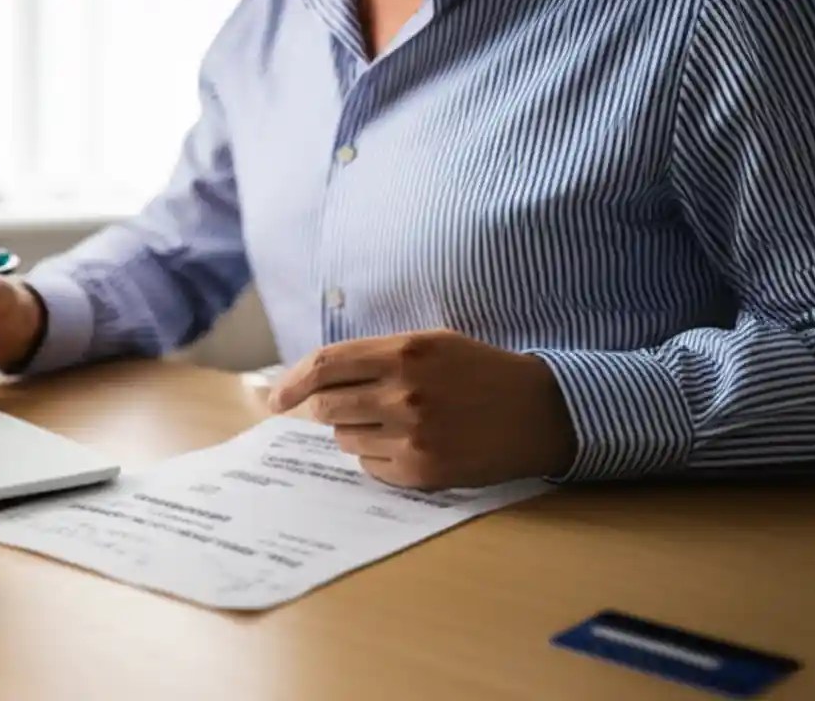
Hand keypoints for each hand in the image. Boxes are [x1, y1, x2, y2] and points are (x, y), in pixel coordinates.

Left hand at [268, 331, 576, 488]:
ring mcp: (411, 436)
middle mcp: (403, 393)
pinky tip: (411, 444)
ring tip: (395, 423)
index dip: (292, 381)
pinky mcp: (421, 471)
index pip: (325, 365)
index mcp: (404, 353)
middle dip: (325, 409)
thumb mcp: (431, 343)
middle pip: (326, 406)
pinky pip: (370, 467)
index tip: (276, 397)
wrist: (538, 412)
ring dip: (356, 432)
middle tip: (343, 409)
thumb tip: (316, 378)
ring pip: (345, 439)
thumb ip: (375, 356)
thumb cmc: (480, 372)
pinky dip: (378, 457)